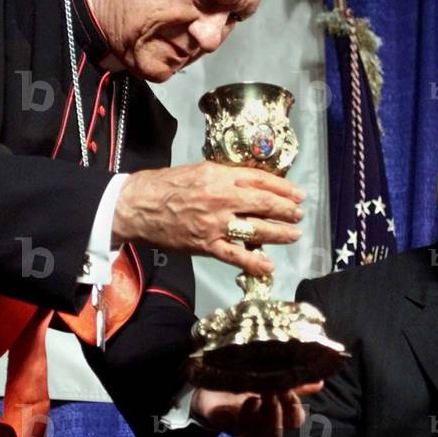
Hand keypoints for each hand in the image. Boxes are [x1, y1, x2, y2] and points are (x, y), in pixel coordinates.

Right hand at [113, 162, 304, 275]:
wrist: (138, 206)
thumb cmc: (167, 184)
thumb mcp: (200, 170)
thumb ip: (226, 177)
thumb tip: (253, 184)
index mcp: (220, 177)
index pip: (260, 180)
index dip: (283, 188)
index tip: (297, 194)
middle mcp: (221, 199)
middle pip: (263, 204)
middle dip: (286, 210)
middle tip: (299, 214)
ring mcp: (215, 224)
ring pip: (255, 229)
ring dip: (278, 233)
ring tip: (293, 235)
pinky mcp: (206, 245)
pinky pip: (234, 255)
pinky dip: (253, 262)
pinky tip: (268, 266)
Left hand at [190, 382, 322, 436]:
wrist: (208, 388)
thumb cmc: (242, 385)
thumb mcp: (268, 380)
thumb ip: (293, 382)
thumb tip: (320, 380)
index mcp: (273, 413)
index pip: (295, 420)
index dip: (296, 409)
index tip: (290, 390)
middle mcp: (260, 425)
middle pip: (280, 433)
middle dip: (283, 414)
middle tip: (278, 391)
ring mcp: (244, 427)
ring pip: (264, 434)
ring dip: (269, 415)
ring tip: (265, 394)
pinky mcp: (226, 425)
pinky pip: (240, 428)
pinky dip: (248, 414)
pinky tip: (250, 399)